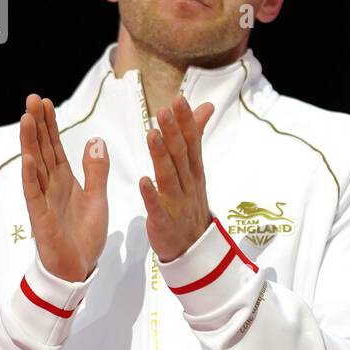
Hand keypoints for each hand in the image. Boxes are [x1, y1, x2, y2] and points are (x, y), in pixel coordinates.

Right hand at [19, 94, 109, 282]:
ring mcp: (44, 200)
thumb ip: (96, 170)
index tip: (46, 102)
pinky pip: (34, 193)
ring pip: (35, 166)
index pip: (55, 146)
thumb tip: (95, 140)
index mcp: (65, 180)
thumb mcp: (97, 197)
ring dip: (30, 143)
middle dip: (37, 125)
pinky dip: (31, 176)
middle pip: (42, 149)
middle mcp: (51, 186)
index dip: (50, 125)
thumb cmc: (84, 235)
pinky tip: (28, 158)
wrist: (78, 268)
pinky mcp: (41, 217)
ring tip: (26, 119)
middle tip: (32, 98)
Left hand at [139, 94, 215, 262]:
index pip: (192, 142)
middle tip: (165, 111)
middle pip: (181, 155)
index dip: (185, 122)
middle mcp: (188, 183)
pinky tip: (144, 181)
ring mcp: (177, 203)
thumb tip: (205, 106)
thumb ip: (196, 136)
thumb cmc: (190, 202)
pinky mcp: (163, 221)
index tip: (178, 101)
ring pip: (169, 176)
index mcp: (194, 170)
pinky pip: (157, 207)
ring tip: (152, 135)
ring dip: (161, 156)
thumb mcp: (196, 167)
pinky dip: (151, 195)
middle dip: (173, 132)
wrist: (195, 248)